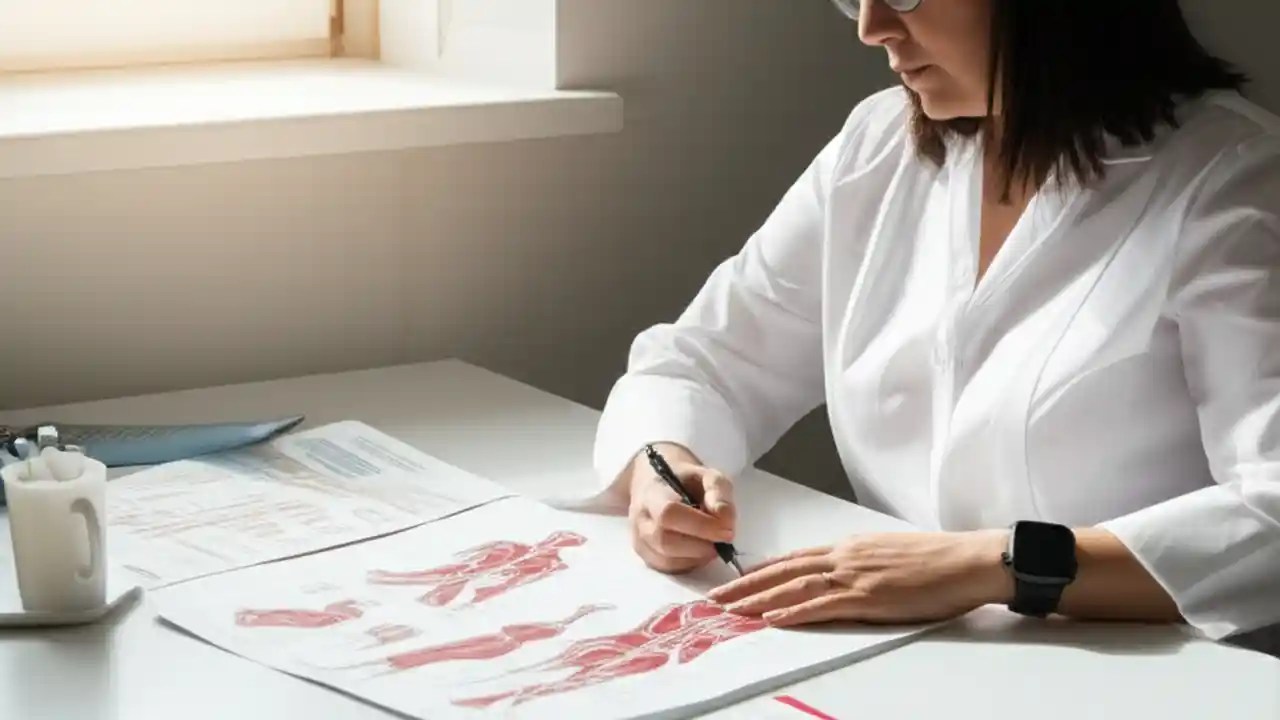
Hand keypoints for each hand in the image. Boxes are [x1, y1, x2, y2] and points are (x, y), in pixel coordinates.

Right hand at [626, 443, 735, 574]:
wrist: (657, 484)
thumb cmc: (686, 481)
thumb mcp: (707, 475)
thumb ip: (718, 493)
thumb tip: (725, 522)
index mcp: (652, 493)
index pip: (669, 514)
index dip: (700, 526)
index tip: (727, 531)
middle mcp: (640, 519)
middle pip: (665, 542)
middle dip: (701, 546)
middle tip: (722, 540)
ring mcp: (639, 540)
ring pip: (667, 561)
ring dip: (697, 558)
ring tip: (711, 543)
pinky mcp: (645, 556)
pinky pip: (668, 569)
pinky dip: (689, 564)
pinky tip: (698, 551)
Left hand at [707, 531, 1012, 626]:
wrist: (967, 559)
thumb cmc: (937, 560)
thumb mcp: (889, 554)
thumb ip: (861, 562)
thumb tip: (842, 575)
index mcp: (849, 546)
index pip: (794, 557)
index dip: (762, 569)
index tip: (737, 579)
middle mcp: (845, 556)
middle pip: (783, 570)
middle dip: (745, 585)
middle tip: (716, 598)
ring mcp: (854, 576)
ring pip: (794, 588)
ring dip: (758, 600)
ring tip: (731, 612)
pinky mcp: (869, 598)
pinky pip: (822, 606)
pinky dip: (793, 613)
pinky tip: (772, 620)